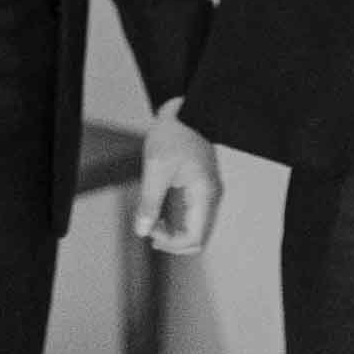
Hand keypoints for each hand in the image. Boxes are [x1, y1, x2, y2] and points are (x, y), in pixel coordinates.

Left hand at [135, 98, 220, 253]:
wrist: (184, 111)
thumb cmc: (172, 135)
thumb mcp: (155, 168)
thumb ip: (149, 202)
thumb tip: (142, 232)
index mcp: (205, 193)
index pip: (194, 238)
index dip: (170, 242)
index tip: (150, 229)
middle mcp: (212, 197)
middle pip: (198, 239)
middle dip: (172, 241)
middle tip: (148, 230)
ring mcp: (208, 194)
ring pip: (196, 230)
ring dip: (174, 234)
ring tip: (151, 223)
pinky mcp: (201, 191)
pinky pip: (193, 218)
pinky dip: (176, 224)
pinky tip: (159, 217)